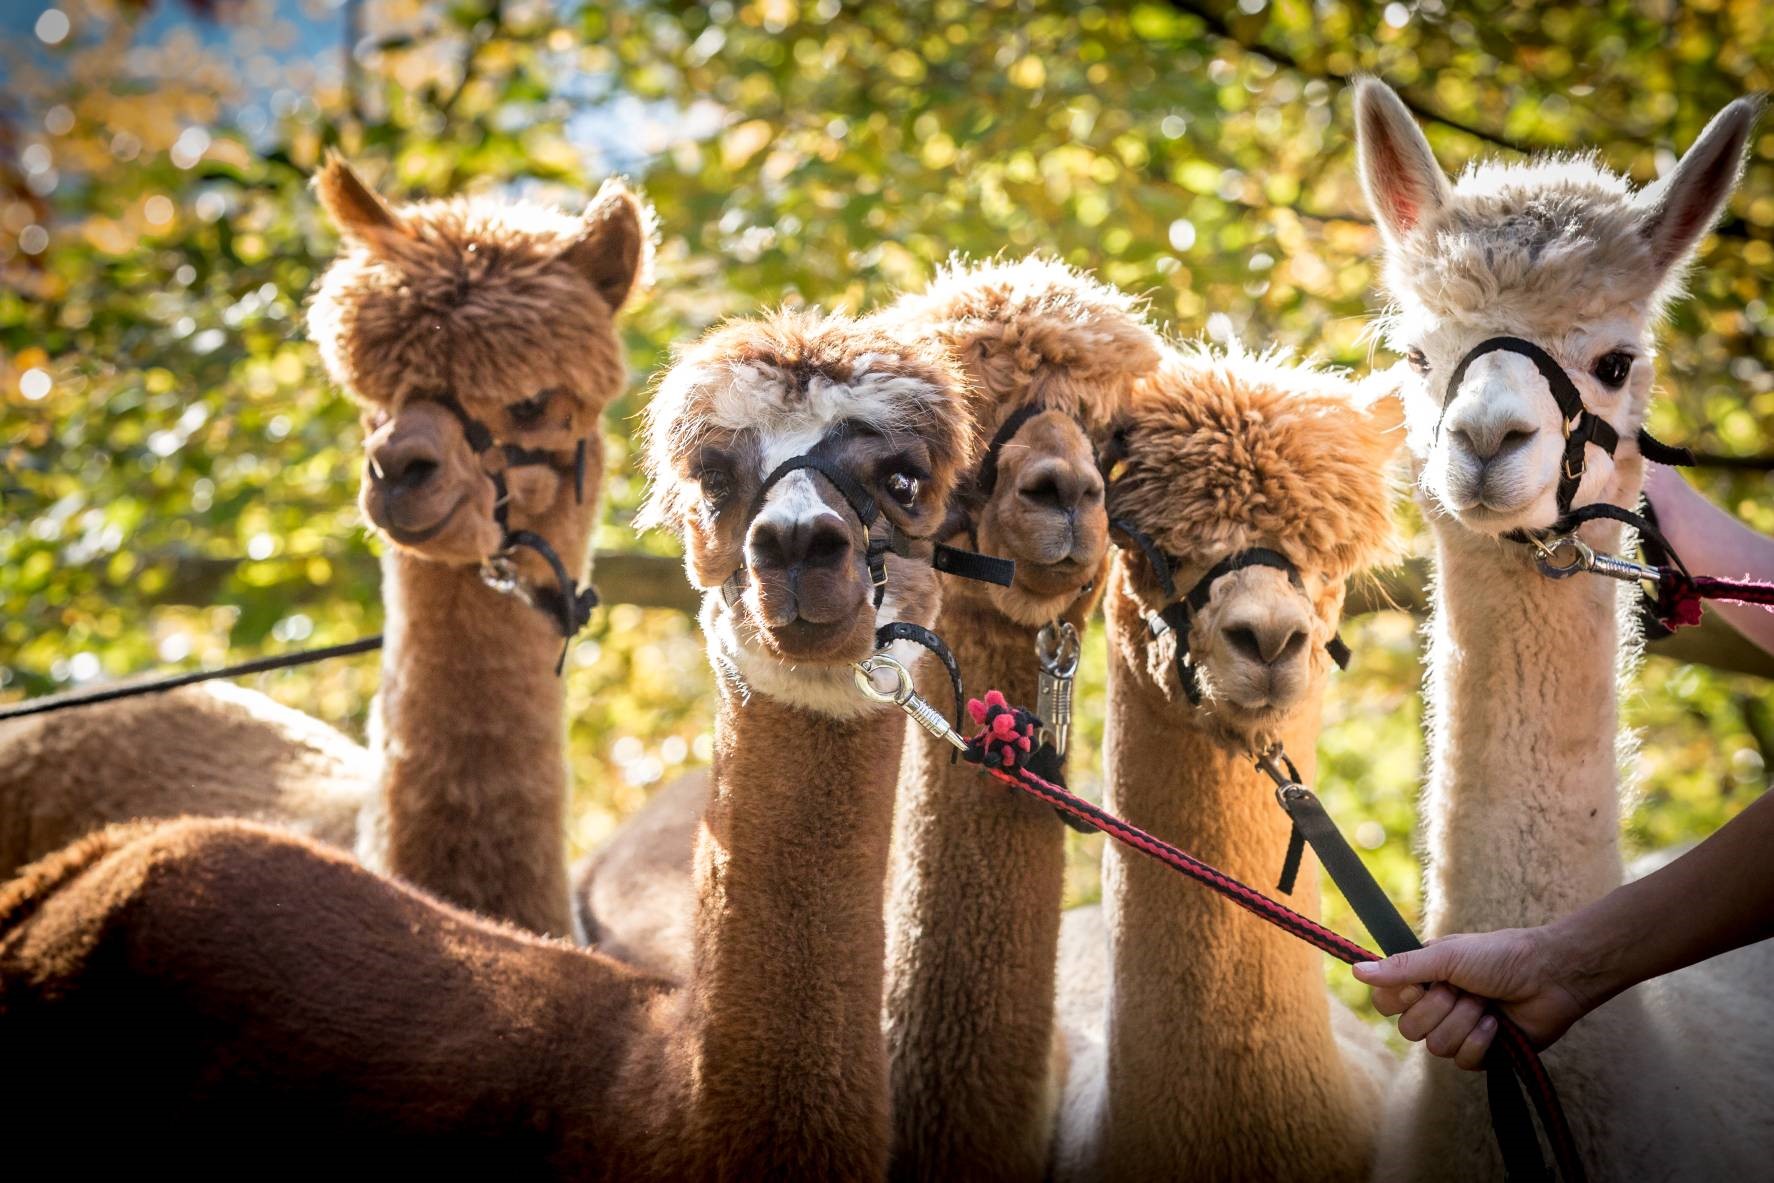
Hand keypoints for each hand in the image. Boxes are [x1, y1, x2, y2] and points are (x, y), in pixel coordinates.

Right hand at [1351, 928, 1591, 1070]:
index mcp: (1423, 979)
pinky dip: (1481, 1042)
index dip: (1399, 1000)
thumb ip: (1401, 968)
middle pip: (1408, 1030)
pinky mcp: (1483, 1053)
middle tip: (1464, 990)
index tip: (1421, 985)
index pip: (1385, 1003)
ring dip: (1463, 1023)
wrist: (1550, 976)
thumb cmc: (1499, 956)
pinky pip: (1463, 1063)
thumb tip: (1356, 971)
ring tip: (1486, 1004)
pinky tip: (1496, 1025)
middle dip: (1439, 1010)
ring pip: (1436, 1048)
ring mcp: (1459, 1031)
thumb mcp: (1446, 956)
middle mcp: (1436, 1006)